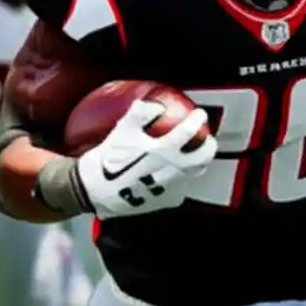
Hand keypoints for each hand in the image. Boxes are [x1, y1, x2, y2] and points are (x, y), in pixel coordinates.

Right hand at [75, 100, 216, 218]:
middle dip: (209, 145)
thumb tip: (155, 104)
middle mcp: (171, 171)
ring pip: (195, 174)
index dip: (197, 120)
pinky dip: (182, 178)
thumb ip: (140, 113)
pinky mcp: (166, 201)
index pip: (189, 132)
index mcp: (162, 151)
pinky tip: (175, 173)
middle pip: (202, 157)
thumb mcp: (121, 130)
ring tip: (194, 154)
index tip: (198, 114)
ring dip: (199, 162)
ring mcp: (171, 188)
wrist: (96, 190)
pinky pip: (181, 187)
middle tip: (206, 137)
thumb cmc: (108, 159)